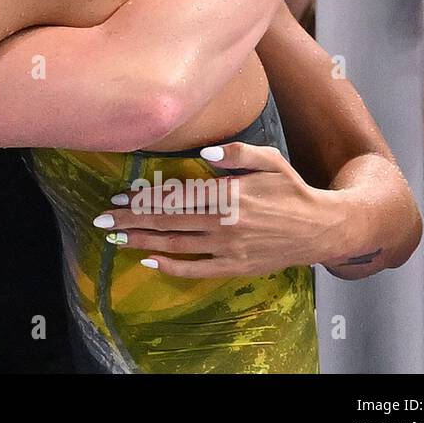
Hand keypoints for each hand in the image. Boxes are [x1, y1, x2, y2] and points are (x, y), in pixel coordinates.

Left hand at [92, 142, 348, 278]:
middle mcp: (224, 223)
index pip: (176, 195)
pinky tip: (148, 261)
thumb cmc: (291, 189)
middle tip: (102, 217)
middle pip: (167, 220)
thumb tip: (206, 152)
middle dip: (131, 219)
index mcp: (229, 194)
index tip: (119, 195)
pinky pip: (196, 270)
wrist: (320, 228)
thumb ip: (237, 152)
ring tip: (114, 237)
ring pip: (175, 245)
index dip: (144, 197)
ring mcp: (228, 248)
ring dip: (141, 241)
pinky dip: (170, 267)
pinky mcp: (235, 267)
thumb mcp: (268, 160)